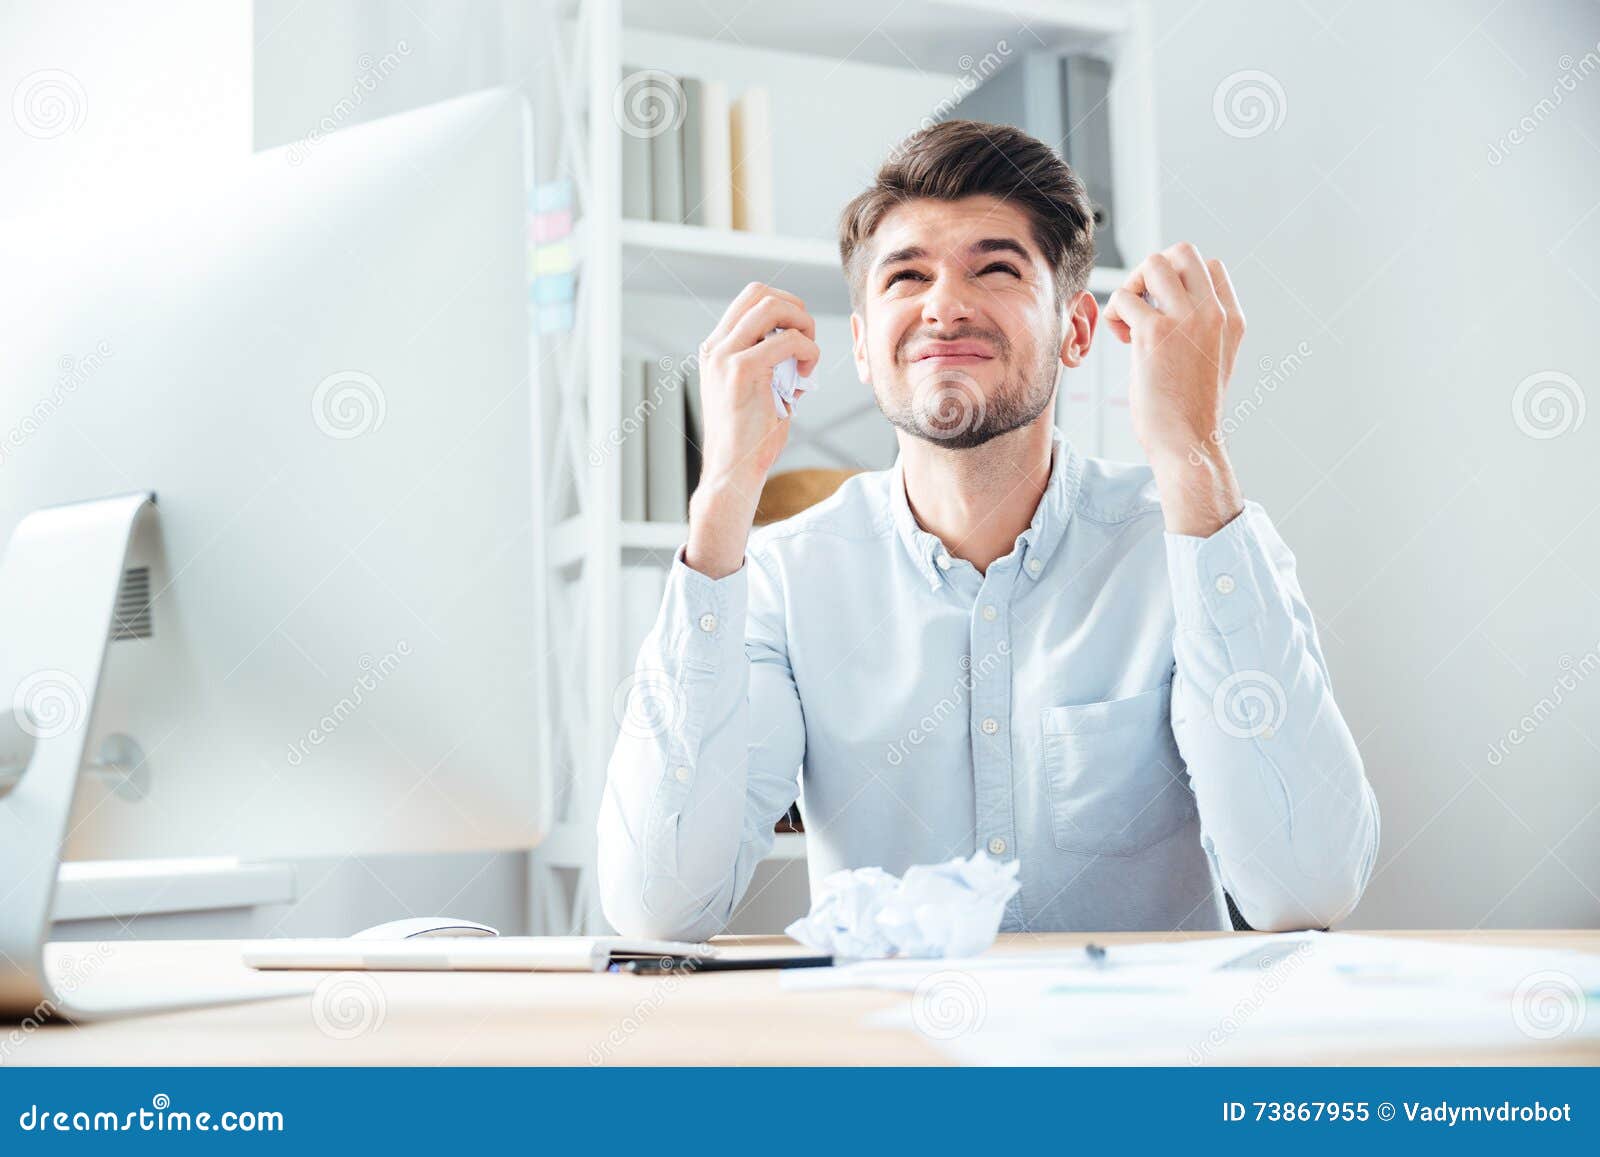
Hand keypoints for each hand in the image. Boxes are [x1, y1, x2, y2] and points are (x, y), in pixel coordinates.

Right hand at [685, 282, 819, 577]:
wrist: (733, 472)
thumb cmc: (750, 437)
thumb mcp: (757, 389)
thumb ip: (770, 361)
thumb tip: (799, 342)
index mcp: (716, 348)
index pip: (750, 298)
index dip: (783, 304)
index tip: (799, 333)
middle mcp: (716, 347)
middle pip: (760, 292)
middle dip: (795, 308)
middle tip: (808, 339)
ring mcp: (725, 356)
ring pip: (772, 307)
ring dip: (802, 324)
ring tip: (808, 356)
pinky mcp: (742, 371)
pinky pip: (787, 340)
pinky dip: (807, 350)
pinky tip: (806, 375)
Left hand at [1102, 242, 1244, 462]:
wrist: (1188, 444)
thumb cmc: (1190, 412)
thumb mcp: (1212, 362)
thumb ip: (1201, 330)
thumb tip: (1166, 308)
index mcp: (1232, 320)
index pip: (1211, 266)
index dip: (1179, 281)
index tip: (1166, 313)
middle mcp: (1214, 313)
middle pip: (1183, 251)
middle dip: (1154, 271)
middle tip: (1143, 306)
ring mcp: (1187, 320)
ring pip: (1154, 262)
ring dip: (1132, 285)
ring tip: (1130, 321)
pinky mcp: (1156, 333)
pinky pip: (1125, 297)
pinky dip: (1115, 313)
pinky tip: (1122, 340)